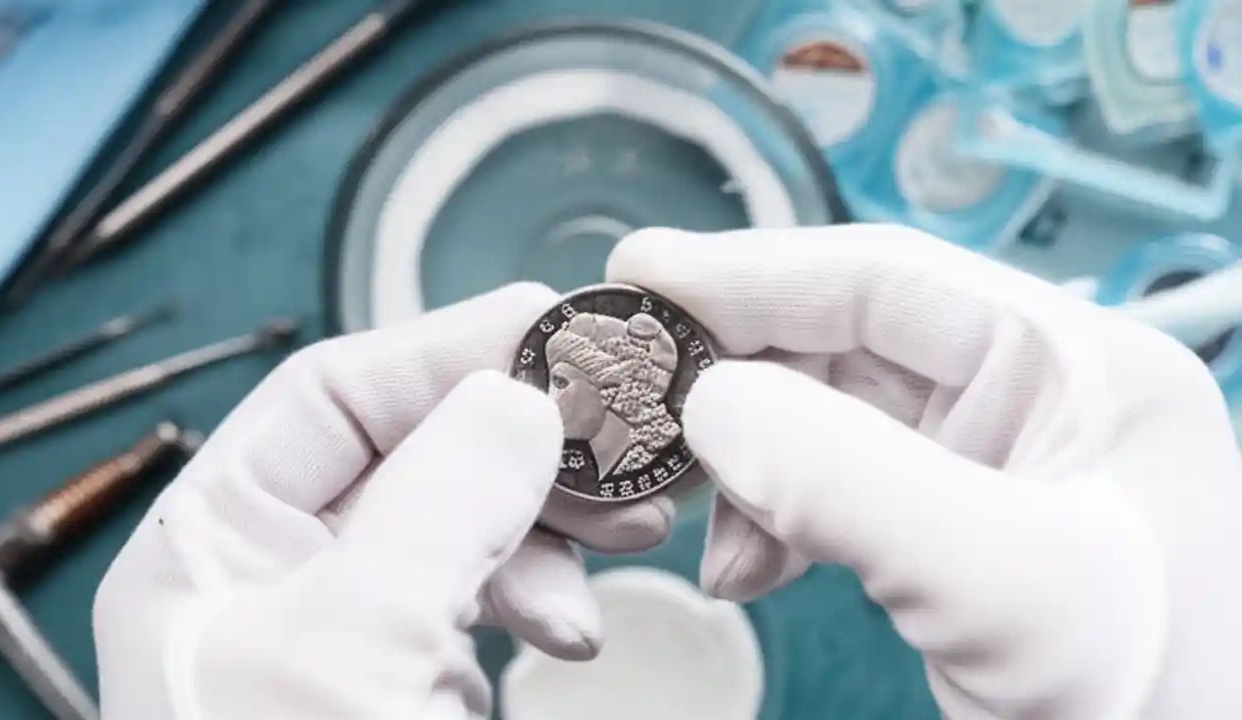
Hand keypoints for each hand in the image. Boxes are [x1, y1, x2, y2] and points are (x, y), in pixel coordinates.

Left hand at [93, 285, 673, 718]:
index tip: (556, 329)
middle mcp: (274, 575)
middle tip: (624, 440)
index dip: (449, 350)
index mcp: (213, 546)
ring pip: (463, 521)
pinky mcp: (403, 678)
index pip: (334, 395)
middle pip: (414, 451)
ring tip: (634, 537)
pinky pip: (482, 594)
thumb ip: (437, 505)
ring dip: (552, 519)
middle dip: (526, 445)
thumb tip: (516, 394)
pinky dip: (543, 593)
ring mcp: (345, 629)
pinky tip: (575, 623)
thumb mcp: (356, 651)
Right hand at [608, 226, 1241, 719]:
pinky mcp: (956, 523)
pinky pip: (836, 487)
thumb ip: (850, 483)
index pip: (885, 277)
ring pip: (825, 418)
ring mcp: (992, 459)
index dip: (748, 269)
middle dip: (733, 380)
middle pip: (841, 341)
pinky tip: (744, 567)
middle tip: (635, 407)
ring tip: (695, 521)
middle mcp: (1032, 391)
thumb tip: (712, 405)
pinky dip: (773, 519)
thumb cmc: (1158, 699)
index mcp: (1075, 361)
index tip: (637, 274)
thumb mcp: (1005, 588)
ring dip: (747, 463)